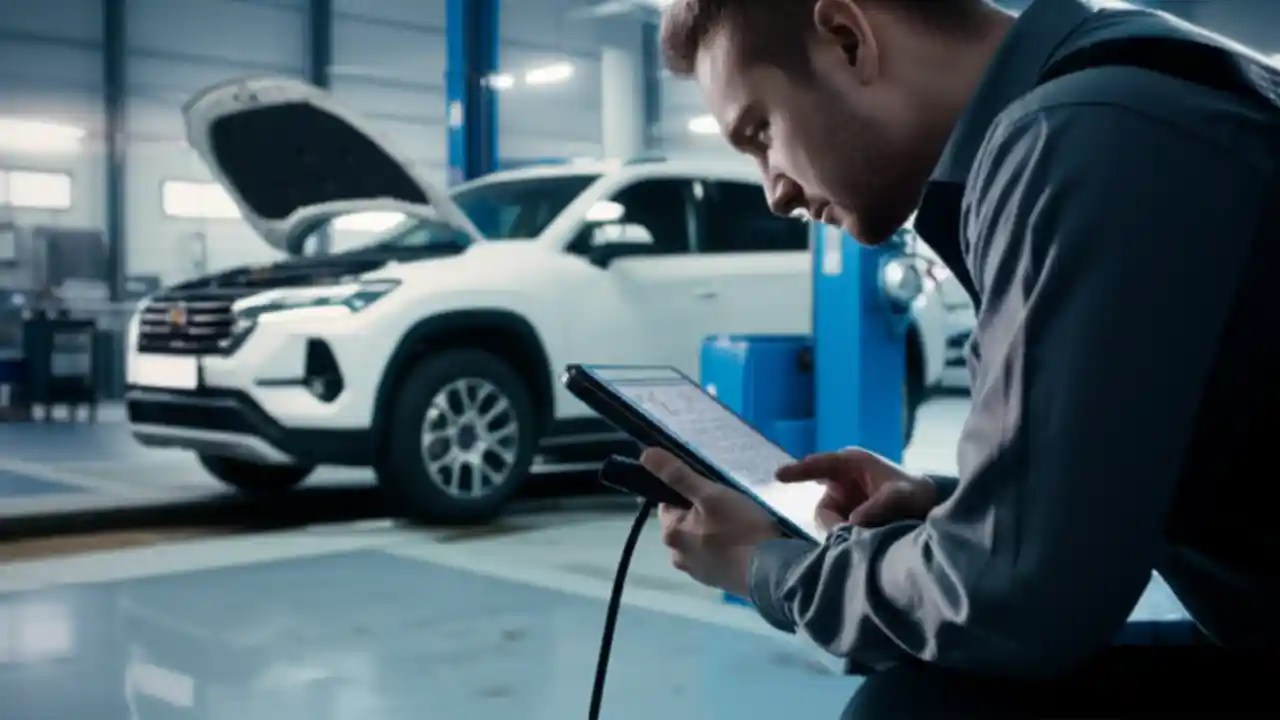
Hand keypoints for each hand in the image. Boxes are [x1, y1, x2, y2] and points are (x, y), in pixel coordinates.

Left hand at [640, 447, 782, 596]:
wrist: (774, 571)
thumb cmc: (740, 529)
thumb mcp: (711, 494)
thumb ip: (678, 475)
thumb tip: (645, 455)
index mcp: (670, 535)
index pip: (668, 503)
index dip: (687, 491)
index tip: (710, 489)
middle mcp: (678, 557)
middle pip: (684, 523)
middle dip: (700, 512)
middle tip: (728, 504)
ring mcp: (698, 573)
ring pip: (699, 541)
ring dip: (712, 531)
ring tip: (737, 522)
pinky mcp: (718, 582)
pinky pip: (714, 557)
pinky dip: (723, 549)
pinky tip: (742, 542)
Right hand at [776, 447, 937, 531]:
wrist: (925, 505)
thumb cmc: (913, 492)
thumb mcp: (901, 496)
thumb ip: (878, 506)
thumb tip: (852, 522)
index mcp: (851, 462)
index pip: (818, 465)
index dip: (798, 471)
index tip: (778, 476)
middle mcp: (840, 479)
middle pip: (824, 507)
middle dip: (837, 524)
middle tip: (856, 537)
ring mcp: (840, 497)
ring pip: (829, 522)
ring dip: (846, 533)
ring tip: (872, 535)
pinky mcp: (843, 514)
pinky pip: (835, 528)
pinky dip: (848, 536)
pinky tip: (867, 537)